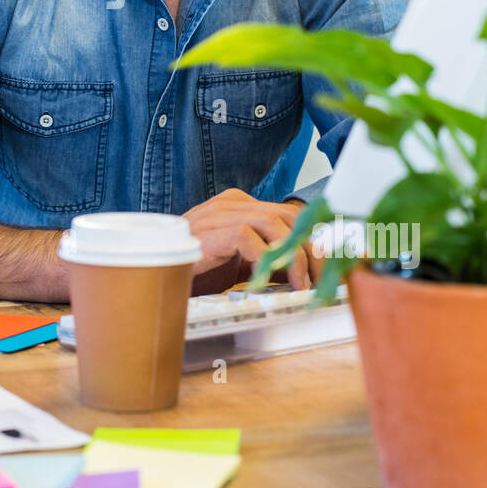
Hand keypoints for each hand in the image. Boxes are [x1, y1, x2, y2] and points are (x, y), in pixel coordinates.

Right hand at [183, 188, 324, 291]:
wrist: (157, 272)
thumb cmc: (197, 269)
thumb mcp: (242, 262)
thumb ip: (269, 258)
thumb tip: (307, 273)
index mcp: (242, 205)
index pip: (291, 214)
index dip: (314, 241)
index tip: (329, 268)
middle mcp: (233, 203)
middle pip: (289, 216)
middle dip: (311, 249)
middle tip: (322, 280)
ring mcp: (220, 213)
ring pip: (274, 223)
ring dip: (293, 256)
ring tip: (300, 285)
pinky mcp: (210, 230)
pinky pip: (248, 238)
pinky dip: (265, 260)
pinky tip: (268, 281)